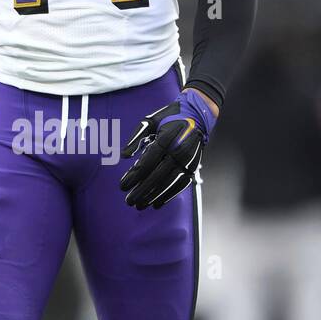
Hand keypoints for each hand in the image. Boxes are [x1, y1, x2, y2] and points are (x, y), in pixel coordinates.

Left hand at [120, 88, 217, 209]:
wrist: (198, 114)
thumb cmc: (169, 117)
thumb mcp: (150, 121)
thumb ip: (136, 137)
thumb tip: (124, 156)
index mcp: (166, 138)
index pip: (147, 163)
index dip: (133, 176)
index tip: (122, 186)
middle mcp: (178, 151)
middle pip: (156, 176)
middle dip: (141, 191)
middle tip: (128, 201)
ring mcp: (188, 161)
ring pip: (168, 183)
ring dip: (153, 196)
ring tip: (140, 205)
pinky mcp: (193, 167)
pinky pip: (180, 185)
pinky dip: (169, 196)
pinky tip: (157, 204)